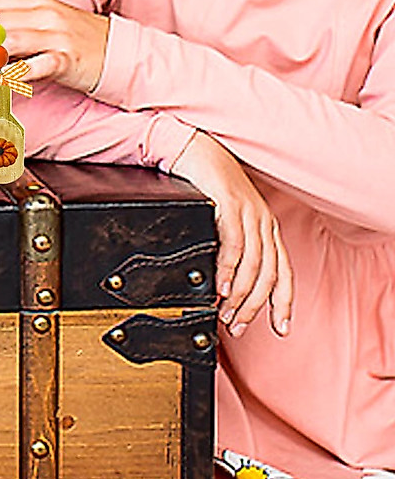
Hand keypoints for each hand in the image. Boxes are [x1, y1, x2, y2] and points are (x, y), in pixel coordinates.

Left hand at [0, 0, 109, 92]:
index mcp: (38, 3)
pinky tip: (0, 80)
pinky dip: (16, 73)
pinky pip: (37, 66)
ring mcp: (57, 36)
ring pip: (14, 39)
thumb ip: (14, 24)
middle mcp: (45, 15)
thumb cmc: (77, 40)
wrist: (117, 52)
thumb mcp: (45, 23)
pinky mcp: (67, 60)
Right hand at [170, 131, 292, 337]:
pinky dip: (229, 270)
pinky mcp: (230, 205)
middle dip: (254, 307)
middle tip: (238, 326)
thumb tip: (226, 282)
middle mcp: (264, 222)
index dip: (284, 304)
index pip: (283, 273)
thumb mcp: (226, 218)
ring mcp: (249, 213)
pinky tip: (221, 286)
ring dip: (240, 295)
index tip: (280, 329)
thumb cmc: (207, 185)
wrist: (195, 149)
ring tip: (226, 313)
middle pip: (268, 275)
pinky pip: (234, 244)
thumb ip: (233, 245)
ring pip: (254, 265)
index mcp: (267, 228)